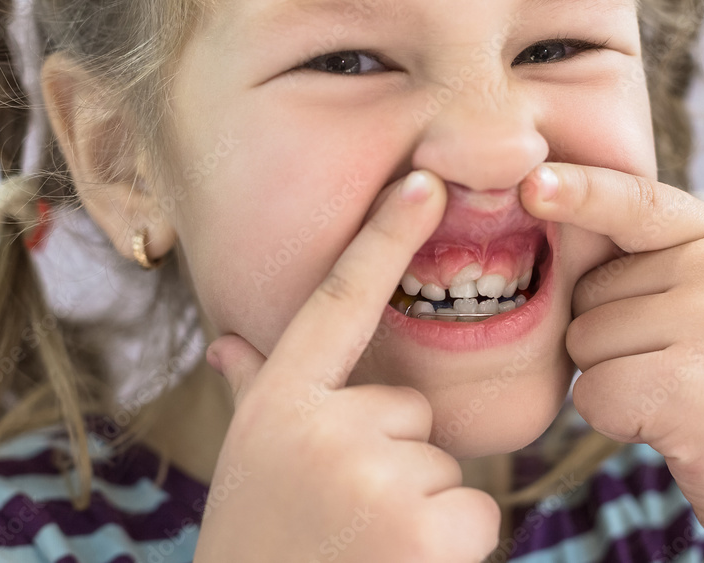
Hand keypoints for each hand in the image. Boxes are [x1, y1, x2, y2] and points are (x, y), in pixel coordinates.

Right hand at [193, 170, 500, 562]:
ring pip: (446, 465)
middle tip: (347, 512)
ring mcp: (376, 477)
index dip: (382, 236)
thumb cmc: (260, 542)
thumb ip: (256, 391)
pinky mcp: (429, 530)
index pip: (338, 302)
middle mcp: (324, 428)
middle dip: (396, 457)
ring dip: (422, 506)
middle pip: (412, 409)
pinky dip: (452, 545)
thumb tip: (226, 338)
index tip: (423, 177)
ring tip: (366, 547)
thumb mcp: (253, 461)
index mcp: (281, 405)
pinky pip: (477, 512)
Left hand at [520, 163, 703, 562]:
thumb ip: (645, 261)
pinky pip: (591, 392)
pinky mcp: (686, 388)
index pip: (634, 199)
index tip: (529, 182)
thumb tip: (545, 214)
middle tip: (672, 363)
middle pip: (586, 288)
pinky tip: (668, 424)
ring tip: (673, 390)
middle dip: (606, 332)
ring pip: (582, 340)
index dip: (577, 188)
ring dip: (608, 377)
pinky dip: (613, 417)